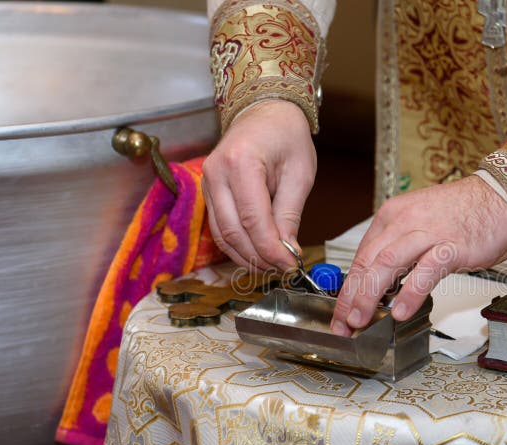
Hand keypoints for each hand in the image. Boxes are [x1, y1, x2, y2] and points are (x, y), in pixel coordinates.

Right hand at [202, 100, 315, 270]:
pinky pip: (219, 226)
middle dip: (259, 257)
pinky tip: (257, 253)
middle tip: (284, 270)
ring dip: (247, 256)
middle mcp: (216, 172)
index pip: (253, 220)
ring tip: (273, 266)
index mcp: (241, 162)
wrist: (266, 111)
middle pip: (233, 231)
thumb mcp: (300, 173)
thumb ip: (290, 214)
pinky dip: (237, 245)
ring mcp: (206, 181)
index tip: (291, 265)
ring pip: (222, 234)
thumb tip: (287, 251)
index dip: (271, 249)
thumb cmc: (287, 136)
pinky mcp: (207, 190)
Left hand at [331, 175, 506, 335]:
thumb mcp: (419, 223)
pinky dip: (410, 293)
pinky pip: (425, 271)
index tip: (341, 310)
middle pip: (367, 261)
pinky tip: (400, 311)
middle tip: (343, 323)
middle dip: (351, 296)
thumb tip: (379, 282)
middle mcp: (405, 221)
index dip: (348, 287)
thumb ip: (398, 248)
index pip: (361, 255)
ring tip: (360, 320)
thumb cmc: (464, 214)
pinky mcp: (451, 246)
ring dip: (369, 295)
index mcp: (393, 215)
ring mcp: (427, 232)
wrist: (502, 198)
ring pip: (386, 264)